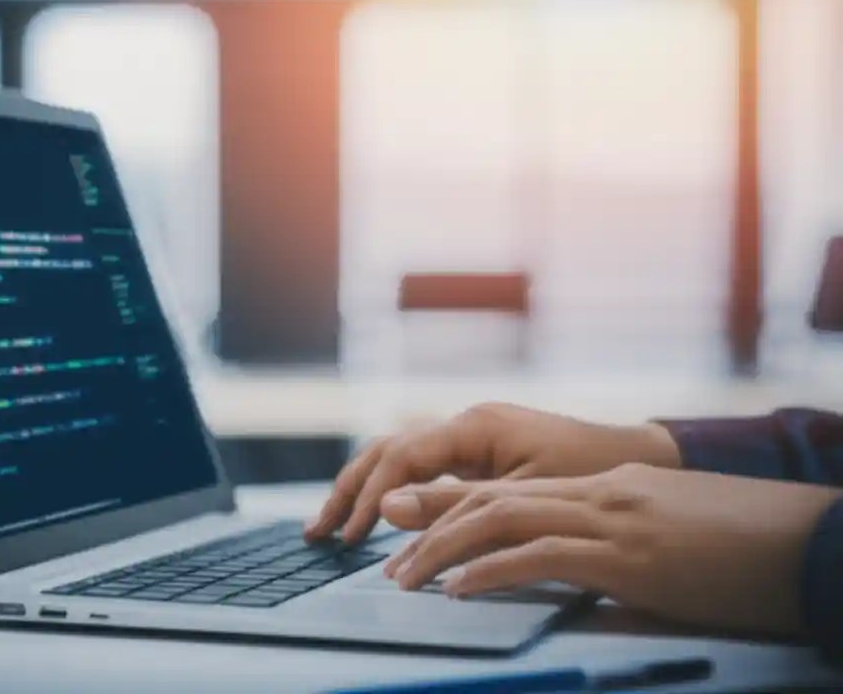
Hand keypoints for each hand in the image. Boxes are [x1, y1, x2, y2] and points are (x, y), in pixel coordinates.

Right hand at [306, 403, 681, 543]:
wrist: (642, 456)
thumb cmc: (590, 475)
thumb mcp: (523, 496)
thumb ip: (455, 503)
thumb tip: (388, 509)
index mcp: (474, 424)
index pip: (401, 457)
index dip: (371, 497)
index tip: (351, 537)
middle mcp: (464, 423)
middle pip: (386, 450)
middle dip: (349, 492)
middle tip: (319, 534)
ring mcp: (468, 436)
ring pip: (397, 457)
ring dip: (363, 490)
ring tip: (332, 528)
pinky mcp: (476, 453)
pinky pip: (419, 468)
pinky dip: (391, 492)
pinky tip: (376, 516)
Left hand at [383, 463, 842, 634]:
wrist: (811, 541)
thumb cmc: (746, 546)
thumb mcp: (668, 538)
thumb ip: (615, 541)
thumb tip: (577, 568)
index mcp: (606, 486)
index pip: (510, 491)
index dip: (453, 513)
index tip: (414, 540)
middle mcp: (599, 492)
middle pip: (491, 498)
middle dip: (431, 530)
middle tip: (391, 567)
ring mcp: (613, 519)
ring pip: (501, 519)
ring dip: (442, 550)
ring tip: (406, 580)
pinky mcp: (628, 556)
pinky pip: (539, 556)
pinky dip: (488, 572)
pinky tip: (458, 591)